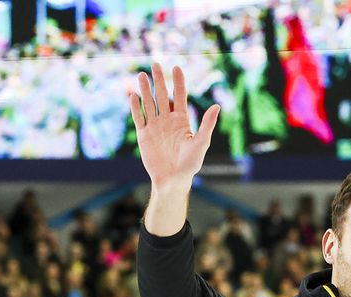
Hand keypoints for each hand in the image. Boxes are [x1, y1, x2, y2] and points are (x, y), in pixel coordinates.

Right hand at [128, 64, 219, 189]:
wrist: (172, 179)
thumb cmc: (190, 164)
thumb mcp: (201, 143)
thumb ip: (207, 124)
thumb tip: (217, 107)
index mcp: (182, 121)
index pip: (179, 96)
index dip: (178, 82)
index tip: (176, 67)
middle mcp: (167, 120)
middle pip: (162, 96)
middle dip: (159, 80)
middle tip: (155, 63)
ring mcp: (155, 126)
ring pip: (149, 103)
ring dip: (145, 90)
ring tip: (141, 75)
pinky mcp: (144, 135)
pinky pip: (139, 118)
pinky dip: (136, 107)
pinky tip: (133, 95)